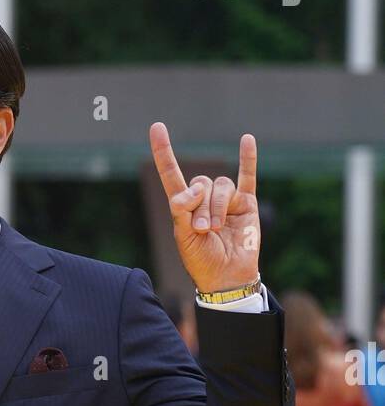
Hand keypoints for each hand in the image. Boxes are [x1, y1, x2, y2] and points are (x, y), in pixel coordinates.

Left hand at [149, 121, 259, 292]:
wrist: (226, 278)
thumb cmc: (202, 261)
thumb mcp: (183, 238)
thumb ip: (182, 210)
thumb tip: (194, 188)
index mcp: (184, 206)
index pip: (172, 174)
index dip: (164, 152)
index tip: (157, 128)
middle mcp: (205, 199)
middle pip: (202, 184)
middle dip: (201, 206)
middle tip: (202, 229)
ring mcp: (227, 200)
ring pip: (222, 186)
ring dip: (218, 206)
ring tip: (216, 227)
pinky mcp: (247, 204)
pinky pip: (248, 177)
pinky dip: (248, 159)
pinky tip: (247, 139)